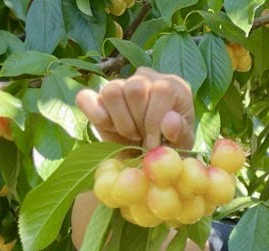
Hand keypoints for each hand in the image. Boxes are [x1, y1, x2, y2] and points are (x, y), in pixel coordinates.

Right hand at [75, 67, 194, 149]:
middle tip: (143, 138)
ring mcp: (120, 84)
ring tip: (131, 134)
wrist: (149, 154)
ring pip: (111, 91)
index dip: (155, 122)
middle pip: (134, 89)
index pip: (160, 90)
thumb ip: (181, 132)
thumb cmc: (170, 145)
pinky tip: (110, 128)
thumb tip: (169, 120)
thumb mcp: (183, 144)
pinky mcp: (97, 97)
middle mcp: (145, 78)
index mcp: (171, 85)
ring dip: (120, 121)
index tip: (154, 145)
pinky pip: (85, 97)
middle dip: (138, 122)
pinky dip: (94, 114)